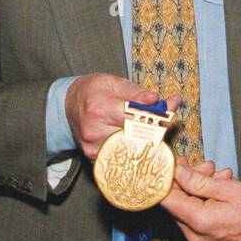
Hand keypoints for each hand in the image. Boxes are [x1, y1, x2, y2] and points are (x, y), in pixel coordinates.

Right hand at [64, 73, 181, 159]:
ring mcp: (93, 147)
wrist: (69, 105)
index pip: (133, 117)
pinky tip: (139, 142)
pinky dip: (133, 149)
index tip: (171, 117)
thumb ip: (136, 92)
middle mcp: (94, 130)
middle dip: (154, 130)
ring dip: (145, 141)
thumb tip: (155, 99)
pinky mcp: (94, 158)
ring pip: (130, 148)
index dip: (155, 118)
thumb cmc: (93, 91)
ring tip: (153, 132)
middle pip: (134, 135)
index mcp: (99, 108)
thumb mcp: (113, 82)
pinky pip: (121, 155)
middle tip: (167, 124)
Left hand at [160, 158, 240, 240]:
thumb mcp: (229, 188)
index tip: (176, 163)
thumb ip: (198, 181)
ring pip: (189, 206)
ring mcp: (200, 240)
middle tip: (207, 166)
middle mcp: (194, 235)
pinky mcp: (207, 240)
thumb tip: (177, 172)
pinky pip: (198, 215)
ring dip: (201, 188)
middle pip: (178, 201)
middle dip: (190, 179)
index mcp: (198, 221)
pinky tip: (222, 189)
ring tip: (222, 176)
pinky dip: (206, 200)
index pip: (166, 198)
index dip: (168, 177)